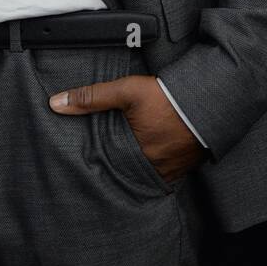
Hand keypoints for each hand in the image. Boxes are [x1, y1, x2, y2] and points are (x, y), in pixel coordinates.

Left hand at [48, 73, 206, 182]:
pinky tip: (148, 156)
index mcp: (135, 155)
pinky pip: (164, 173)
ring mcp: (171, 171)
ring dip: (135, 168)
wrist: (210, 100)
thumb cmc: (166, 97)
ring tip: (123, 160)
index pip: (107, 167)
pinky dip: (154, 166)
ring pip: (144, 174)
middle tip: (102, 162)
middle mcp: (153, 169)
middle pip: (126, 173)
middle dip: (115, 168)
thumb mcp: (126, 91)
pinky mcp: (184, 167)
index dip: (96, 164)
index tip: (85, 161)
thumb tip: (56, 103)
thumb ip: (91, 97)